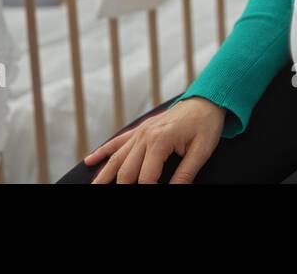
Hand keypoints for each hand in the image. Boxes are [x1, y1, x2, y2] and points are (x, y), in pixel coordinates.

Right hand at [82, 97, 225, 183]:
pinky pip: (117, 142)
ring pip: (116, 158)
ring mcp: (140, 132)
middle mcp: (145, 136)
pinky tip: (90, 161)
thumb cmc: (206, 125)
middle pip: (126, 171)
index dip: (146, 190)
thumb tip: (174, 191)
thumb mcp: (201, 151)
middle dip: (122, 187)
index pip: (145, 178)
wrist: (206, 101)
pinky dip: (103, 151)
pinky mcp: (139, 130)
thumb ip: (185, 174)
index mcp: (160, 141)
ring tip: (93, 187)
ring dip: (103, 175)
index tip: (150, 195)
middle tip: (111, 195)